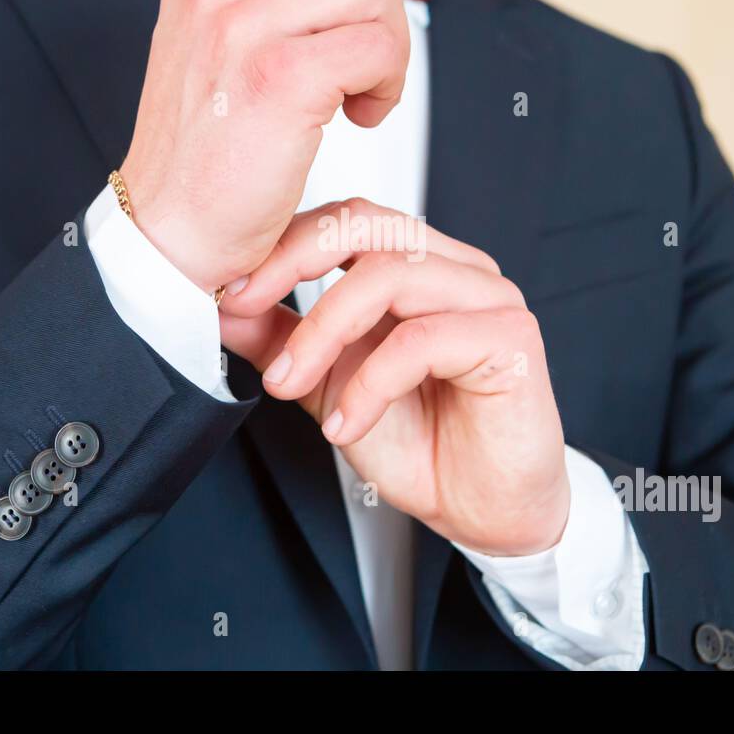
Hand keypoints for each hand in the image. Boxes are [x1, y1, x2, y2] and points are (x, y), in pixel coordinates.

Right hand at [118, 0, 409, 291]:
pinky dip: (387, 84)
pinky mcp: (280, 76)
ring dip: (389, 47)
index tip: (341, 37)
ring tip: (362, 96)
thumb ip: (265, 0)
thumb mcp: (213, 50)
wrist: (169, 231)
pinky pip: (378, 46)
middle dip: (382, 8)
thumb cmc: (205, 155)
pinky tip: (359, 119)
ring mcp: (244, 26)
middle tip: (366, 70)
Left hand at [219, 199, 569, 556]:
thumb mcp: (328, 385)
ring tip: (289, 385)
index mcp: (421, 265)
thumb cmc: (423, 445)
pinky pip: (421, 339)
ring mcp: (489, 297)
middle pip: (369, 225)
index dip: (283, 245)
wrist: (483, 513)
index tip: (230, 291)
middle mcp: (458, 269)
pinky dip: (368, 384)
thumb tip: (222, 308)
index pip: (348, 220)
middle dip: (293, 262)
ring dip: (322, 332)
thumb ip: (284, 340)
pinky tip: (345, 424)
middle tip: (245, 307)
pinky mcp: (511, 336)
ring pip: (389, 276)